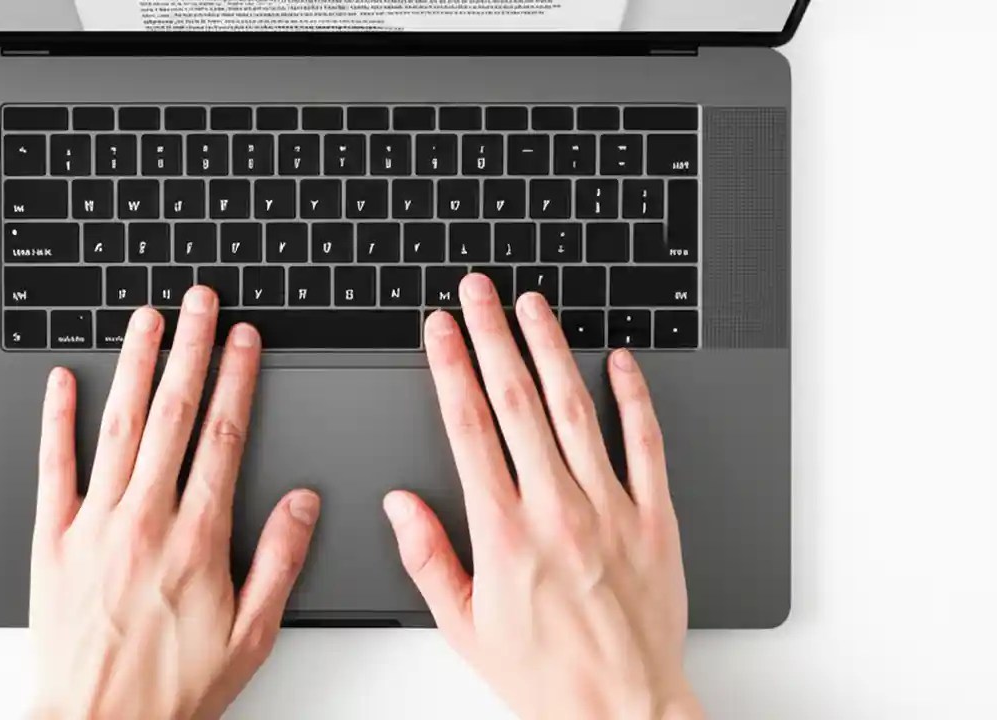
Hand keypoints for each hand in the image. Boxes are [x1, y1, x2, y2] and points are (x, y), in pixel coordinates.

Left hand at [29, 287, 320, 719]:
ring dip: (134, 366)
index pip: (224, 437)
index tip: (243, 339)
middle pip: (173, 415)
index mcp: (198, 538)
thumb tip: (303, 503)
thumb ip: (280, 561)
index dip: (237, 379)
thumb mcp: (251, 635)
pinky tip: (62, 381)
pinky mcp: (52, 540)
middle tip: (199, 303)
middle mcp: (145, 519)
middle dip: (190, 350)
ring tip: (145, 319)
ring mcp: (94, 525)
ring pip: (117, 426)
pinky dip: (57, 420)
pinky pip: (53, 468)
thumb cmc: (172, 690)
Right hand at [385, 274, 701, 719]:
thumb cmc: (544, 674)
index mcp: (503, 532)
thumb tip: (400, 504)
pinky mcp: (654, 518)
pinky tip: (619, 360)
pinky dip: (633, 396)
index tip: (440, 328)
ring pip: (576, 408)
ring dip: (551, 349)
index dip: (450, 367)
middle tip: (479, 291)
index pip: (468, 427)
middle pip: (517, 401)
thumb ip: (428, 558)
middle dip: (493, 336)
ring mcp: (609, 507)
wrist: (622, 709)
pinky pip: (645, 443)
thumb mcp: (463, 627)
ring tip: (534, 306)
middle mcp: (555, 508)